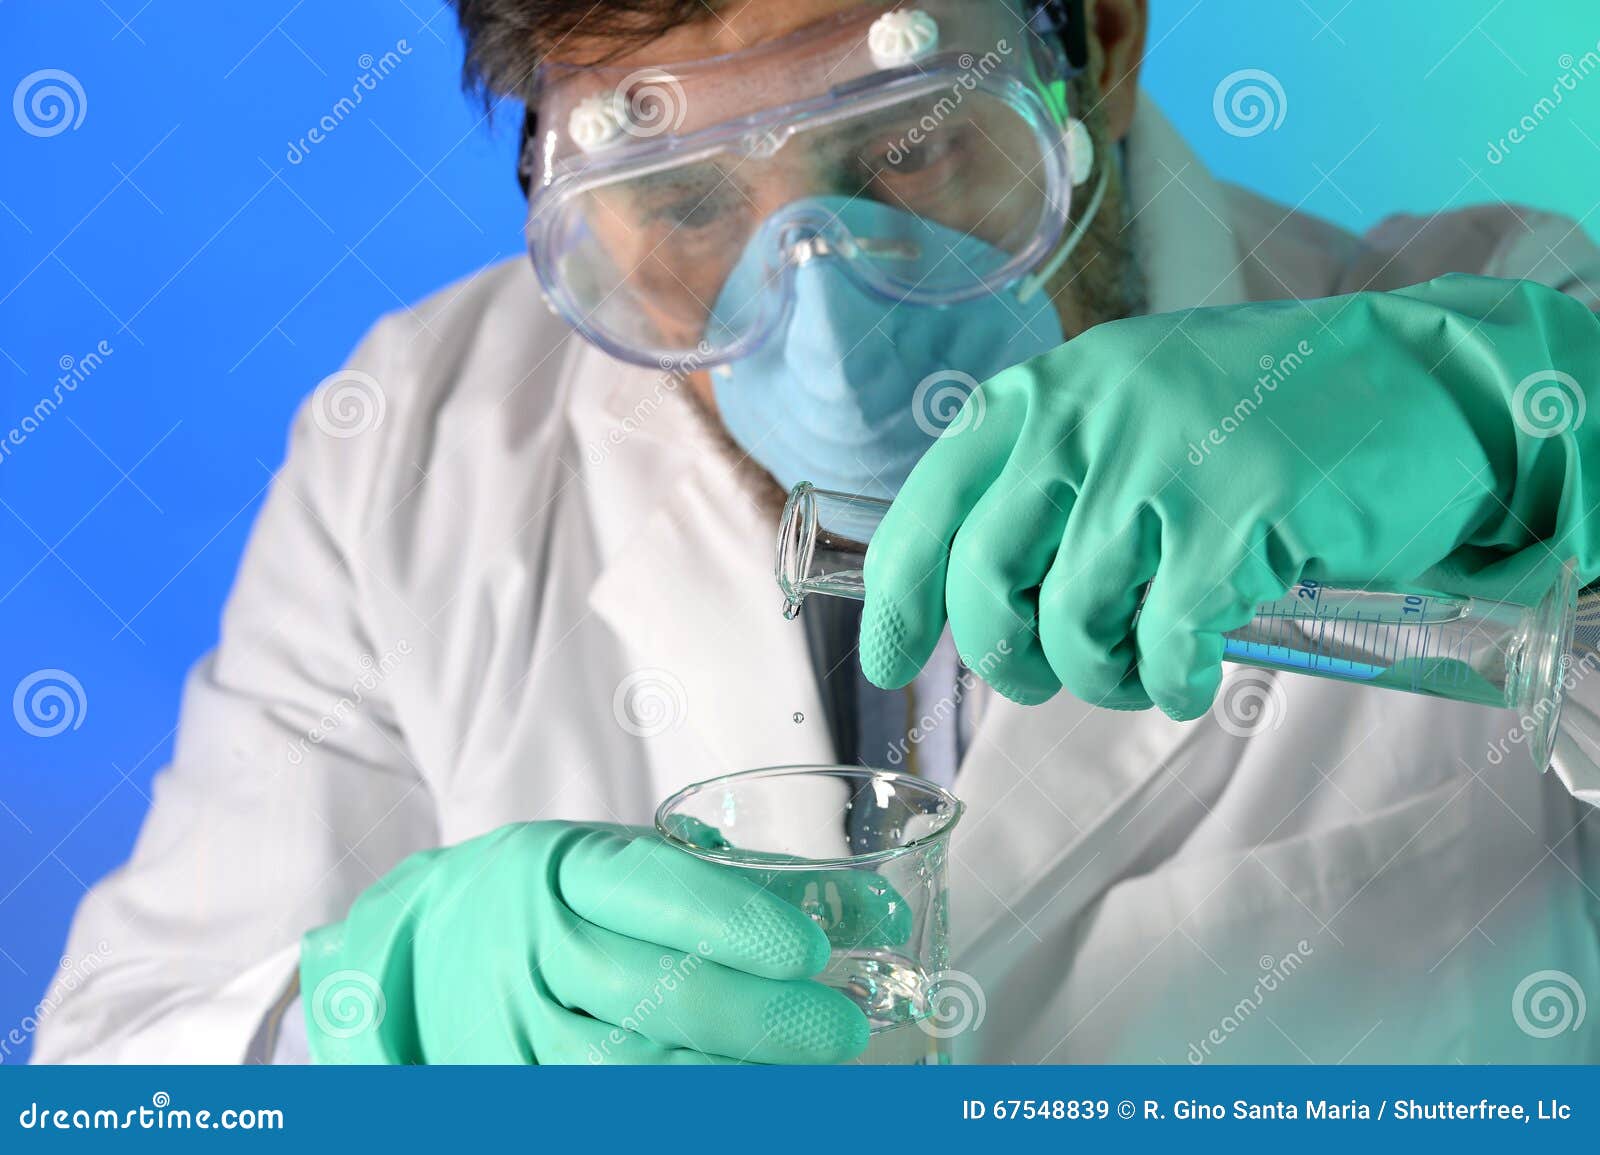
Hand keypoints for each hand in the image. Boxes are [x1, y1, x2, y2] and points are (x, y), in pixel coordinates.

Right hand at [300, 822, 869, 1063]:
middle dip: (759, 1021)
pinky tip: (744, 1112)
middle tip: (840, 1032)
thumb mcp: (625, 865)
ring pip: (628, 1076)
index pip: (653, 888)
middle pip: (652, 994)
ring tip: (810, 1088)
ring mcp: (509, 1034)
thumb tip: (879, 913)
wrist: (421, 952)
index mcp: (562, 870)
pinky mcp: (504, 1095)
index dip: (736, 922)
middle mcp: (529, 950)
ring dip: (732, 1087)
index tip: (809, 950)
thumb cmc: (555, 902)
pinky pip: (601, 1118)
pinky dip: (683, 1120)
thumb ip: (739, 885)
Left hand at [860, 275, 1597, 717]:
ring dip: (1099, 675)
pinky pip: (1165, 640)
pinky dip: (1170, 678)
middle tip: (1044, 678)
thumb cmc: (1261, 415)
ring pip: (1073, 621)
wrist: (1418, 385)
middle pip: (986, 580)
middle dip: (1005, 657)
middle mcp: (1084, 418)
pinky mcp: (1237, 512)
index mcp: (1044, 395)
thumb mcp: (1129, 412)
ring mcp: (1160, 461)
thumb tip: (977, 593)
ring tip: (1136, 668)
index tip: (891, 663)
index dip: (900, 601)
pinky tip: (1190, 671)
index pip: (932, 509)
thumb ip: (1051, 481)